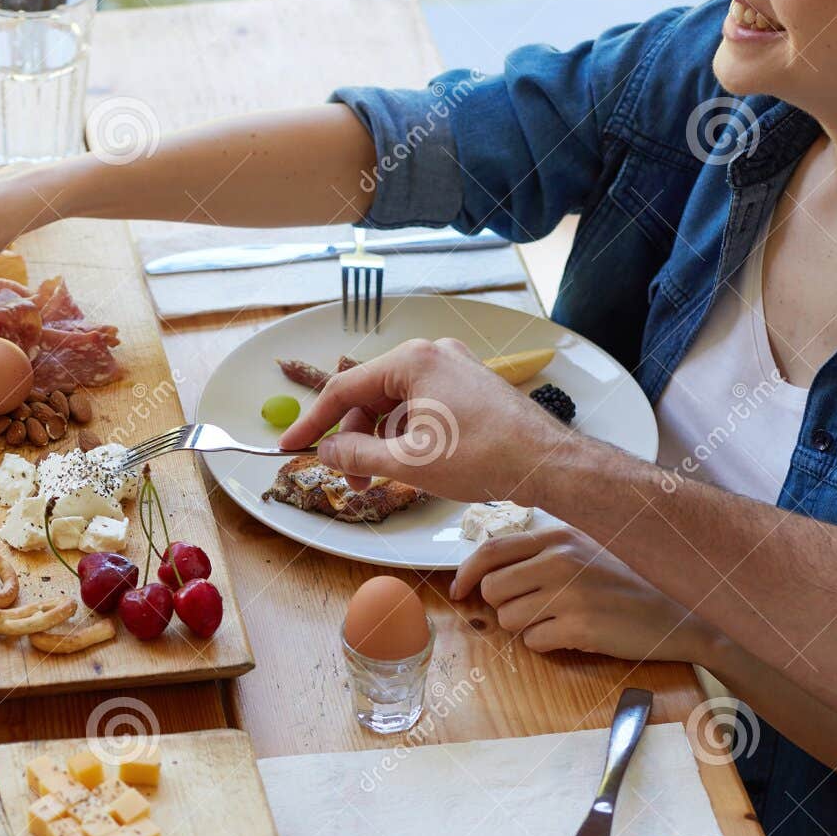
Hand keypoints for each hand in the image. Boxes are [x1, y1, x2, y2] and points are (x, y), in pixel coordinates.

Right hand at [277, 336, 578, 500]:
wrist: (546, 462)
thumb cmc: (483, 457)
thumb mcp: (408, 462)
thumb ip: (357, 455)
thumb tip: (326, 453)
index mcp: (412, 361)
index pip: (344, 388)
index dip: (313, 422)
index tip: (290, 446)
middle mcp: (432, 354)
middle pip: (370, 396)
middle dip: (353, 439)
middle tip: (347, 480)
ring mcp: (453, 368)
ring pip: (396, 405)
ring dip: (380, 441)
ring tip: (379, 480)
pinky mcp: (469, 387)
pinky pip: (421, 407)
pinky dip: (406, 435)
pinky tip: (409, 465)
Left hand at [451, 524, 710, 663]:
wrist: (682, 611)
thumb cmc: (633, 581)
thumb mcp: (590, 547)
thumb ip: (546, 550)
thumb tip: (492, 567)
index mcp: (559, 535)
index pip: (491, 550)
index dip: (466, 574)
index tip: (459, 591)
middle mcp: (560, 559)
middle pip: (493, 589)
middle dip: (504, 606)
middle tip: (533, 610)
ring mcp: (570, 592)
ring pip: (509, 619)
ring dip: (527, 627)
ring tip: (561, 620)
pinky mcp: (580, 626)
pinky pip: (534, 643)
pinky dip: (548, 645)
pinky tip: (576, 634)